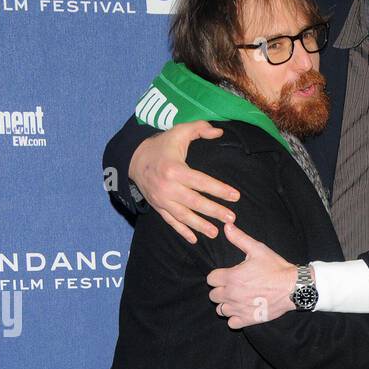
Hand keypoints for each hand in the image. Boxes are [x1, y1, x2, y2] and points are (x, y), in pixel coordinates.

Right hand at [128, 122, 238, 242]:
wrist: (134, 159)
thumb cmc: (161, 146)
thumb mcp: (178, 132)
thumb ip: (199, 128)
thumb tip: (220, 132)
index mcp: (174, 169)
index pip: (201, 182)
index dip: (219, 189)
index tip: (235, 196)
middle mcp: (167, 187)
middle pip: (194, 202)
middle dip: (214, 211)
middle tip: (231, 218)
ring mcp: (162, 200)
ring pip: (183, 216)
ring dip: (200, 226)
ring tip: (215, 233)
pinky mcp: (158, 207)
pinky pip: (171, 222)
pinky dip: (182, 231)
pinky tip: (194, 239)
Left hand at [208, 223, 296, 327]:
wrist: (293, 288)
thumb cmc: (276, 268)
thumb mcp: (257, 249)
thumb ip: (239, 238)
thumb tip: (227, 226)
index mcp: (231, 277)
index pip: (210, 280)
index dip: (217, 276)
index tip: (226, 275)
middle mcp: (232, 294)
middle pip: (213, 296)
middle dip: (220, 290)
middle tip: (232, 287)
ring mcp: (239, 308)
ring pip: (220, 310)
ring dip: (226, 304)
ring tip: (236, 299)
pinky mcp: (248, 319)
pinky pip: (232, 323)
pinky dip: (234, 318)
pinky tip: (242, 310)